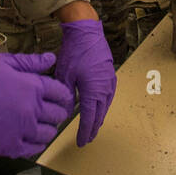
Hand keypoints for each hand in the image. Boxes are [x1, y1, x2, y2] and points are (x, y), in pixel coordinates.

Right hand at [0, 52, 72, 157]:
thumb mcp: (4, 63)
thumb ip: (30, 62)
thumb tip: (51, 58)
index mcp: (32, 87)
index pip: (61, 93)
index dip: (62, 95)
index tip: (58, 97)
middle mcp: (31, 110)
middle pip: (58, 115)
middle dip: (57, 112)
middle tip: (49, 111)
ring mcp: (22, 130)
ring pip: (49, 134)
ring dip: (47, 129)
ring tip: (38, 124)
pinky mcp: (11, 146)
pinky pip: (34, 149)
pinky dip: (36, 144)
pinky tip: (30, 137)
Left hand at [56, 19, 115, 146]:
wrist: (86, 32)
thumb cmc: (75, 52)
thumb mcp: (64, 76)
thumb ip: (66, 96)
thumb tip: (66, 110)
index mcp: (93, 91)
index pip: (89, 119)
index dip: (84, 132)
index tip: (80, 142)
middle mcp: (105, 89)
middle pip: (100, 116)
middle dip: (92, 129)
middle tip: (86, 139)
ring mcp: (110, 82)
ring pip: (105, 107)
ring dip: (98, 119)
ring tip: (92, 128)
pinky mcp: (110, 76)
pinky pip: (108, 98)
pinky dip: (102, 107)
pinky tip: (98, 109)